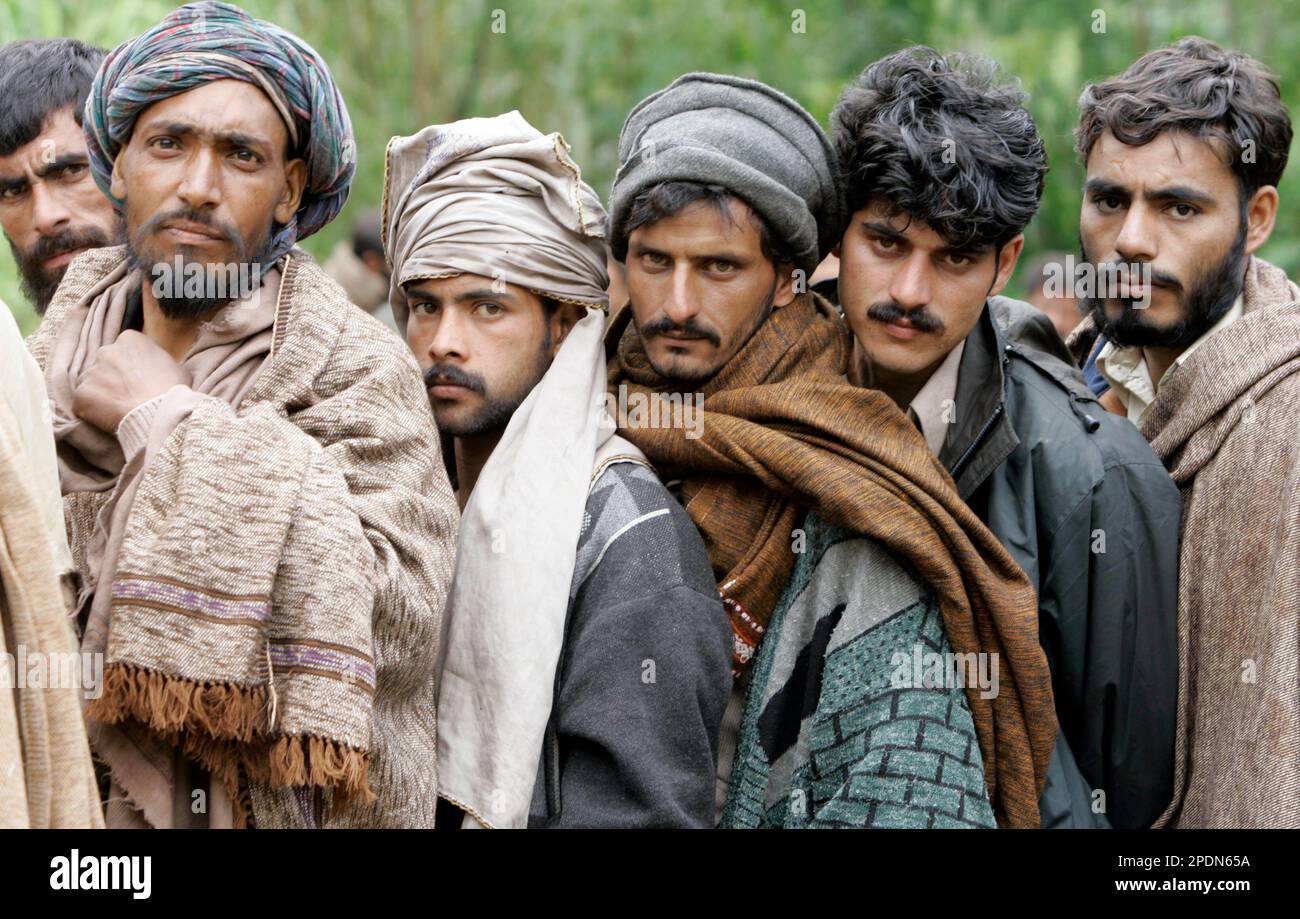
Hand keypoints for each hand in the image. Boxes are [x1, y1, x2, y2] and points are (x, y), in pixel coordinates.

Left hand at [72, 331, 191, 432]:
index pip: (126, 348)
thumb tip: (156, 368)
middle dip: (114, 377)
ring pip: (93, 383)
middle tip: (129, 394)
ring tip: (121, 409)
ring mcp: (91, 373)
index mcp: (130, 339)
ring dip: (103, 394)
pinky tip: (110, 418)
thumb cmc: (173, 391)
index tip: (140, 378)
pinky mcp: (81, 394)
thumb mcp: (177, 367)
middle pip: (106, 363)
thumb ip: (159, 361)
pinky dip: (93, 411)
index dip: (133, 365)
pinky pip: (84, 402)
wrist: (160, 414)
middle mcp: (106, 351)